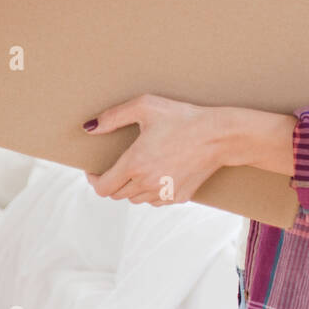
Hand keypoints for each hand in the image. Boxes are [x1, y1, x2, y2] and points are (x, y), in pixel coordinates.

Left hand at [82, 93, 226, 206]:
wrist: (219, 135)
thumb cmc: (183, 117)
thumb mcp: (146, 107)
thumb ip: (113, 117)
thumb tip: (89, 128)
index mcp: (135, 164)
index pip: (103, 188)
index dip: (94, 181)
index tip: (94, 172)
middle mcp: (147, 183)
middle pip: (117, 195)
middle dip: (113, 182)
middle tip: (117, 167)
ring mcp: (164, 193)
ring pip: (136, 199)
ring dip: (131, 188)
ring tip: (139, 169)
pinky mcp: (179, 197)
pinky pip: (155, 201)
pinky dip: (151, 192)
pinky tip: (158, 175)